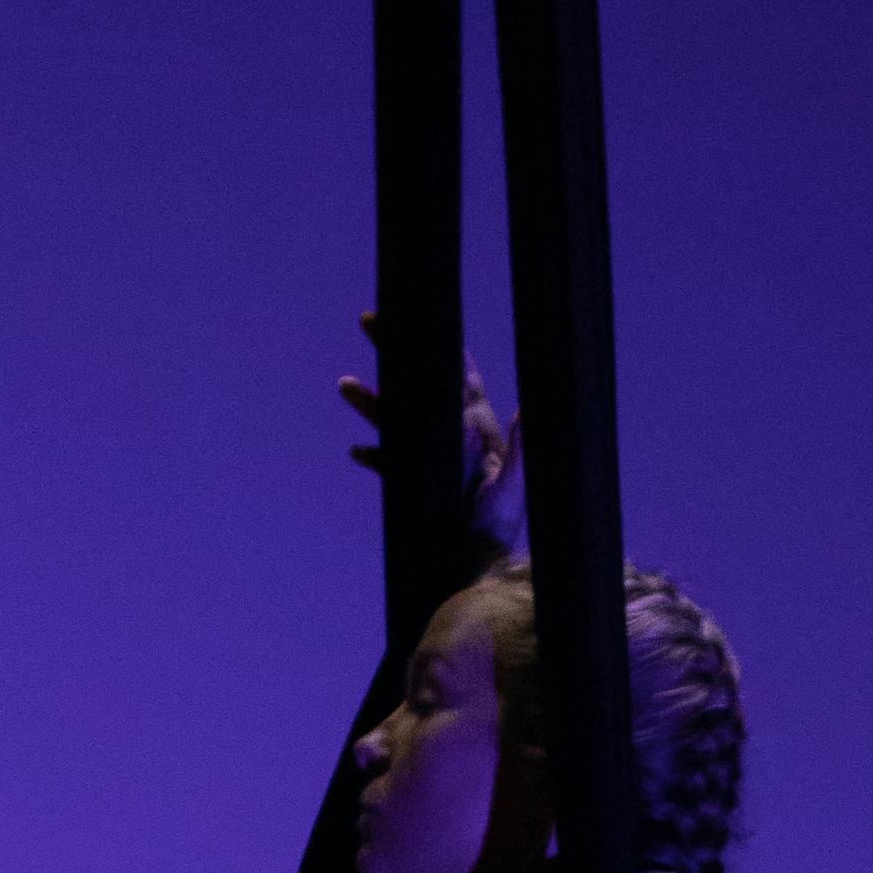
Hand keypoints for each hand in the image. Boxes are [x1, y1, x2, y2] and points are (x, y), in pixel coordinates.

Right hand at [338, 314, 525, 561]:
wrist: (482, 562)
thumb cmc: (503, 525)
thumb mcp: (514, 485)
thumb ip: (519, 449)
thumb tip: (527, 409)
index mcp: (475, 425)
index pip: (458, 376)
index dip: (444, 345)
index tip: (427, 311)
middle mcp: (450, 433)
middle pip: (417, 384)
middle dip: (392, 350)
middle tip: (368, 319)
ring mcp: (429, 457)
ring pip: (394, 420)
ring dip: (371, 402)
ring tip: (346, 384)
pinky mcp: (414, 484)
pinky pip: (389, 464)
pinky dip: (375, 455)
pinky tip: (358, 451)